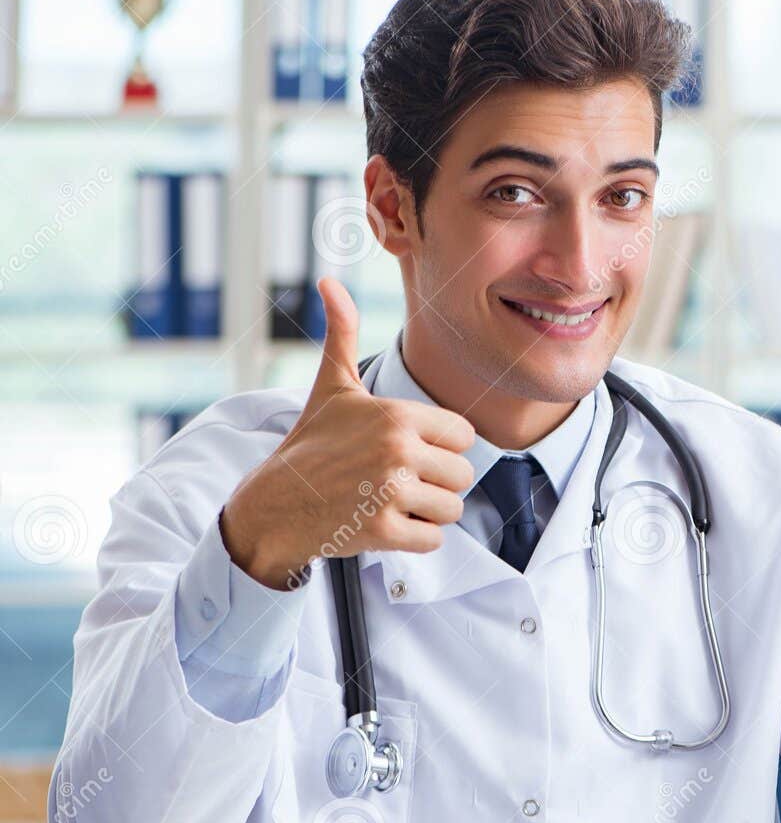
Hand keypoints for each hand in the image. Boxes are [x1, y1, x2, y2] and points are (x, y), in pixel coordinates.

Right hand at [219, 278, 476, 588]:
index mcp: (397, 415)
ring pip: (453, 509)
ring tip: (393, 501)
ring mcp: (390, 492)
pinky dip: (415, 539)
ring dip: (428, 512)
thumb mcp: (332, 387)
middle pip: (463, 475)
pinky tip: (387, 524)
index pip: (465, 436)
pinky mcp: (383, 531)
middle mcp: (398, 451)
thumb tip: (329, 282)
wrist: (273, 503)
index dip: (442, 447)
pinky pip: (433, 540)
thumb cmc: (311, 444)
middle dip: (438, 482)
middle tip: (398, 480)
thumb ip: (342, 334)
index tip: (411, 450)